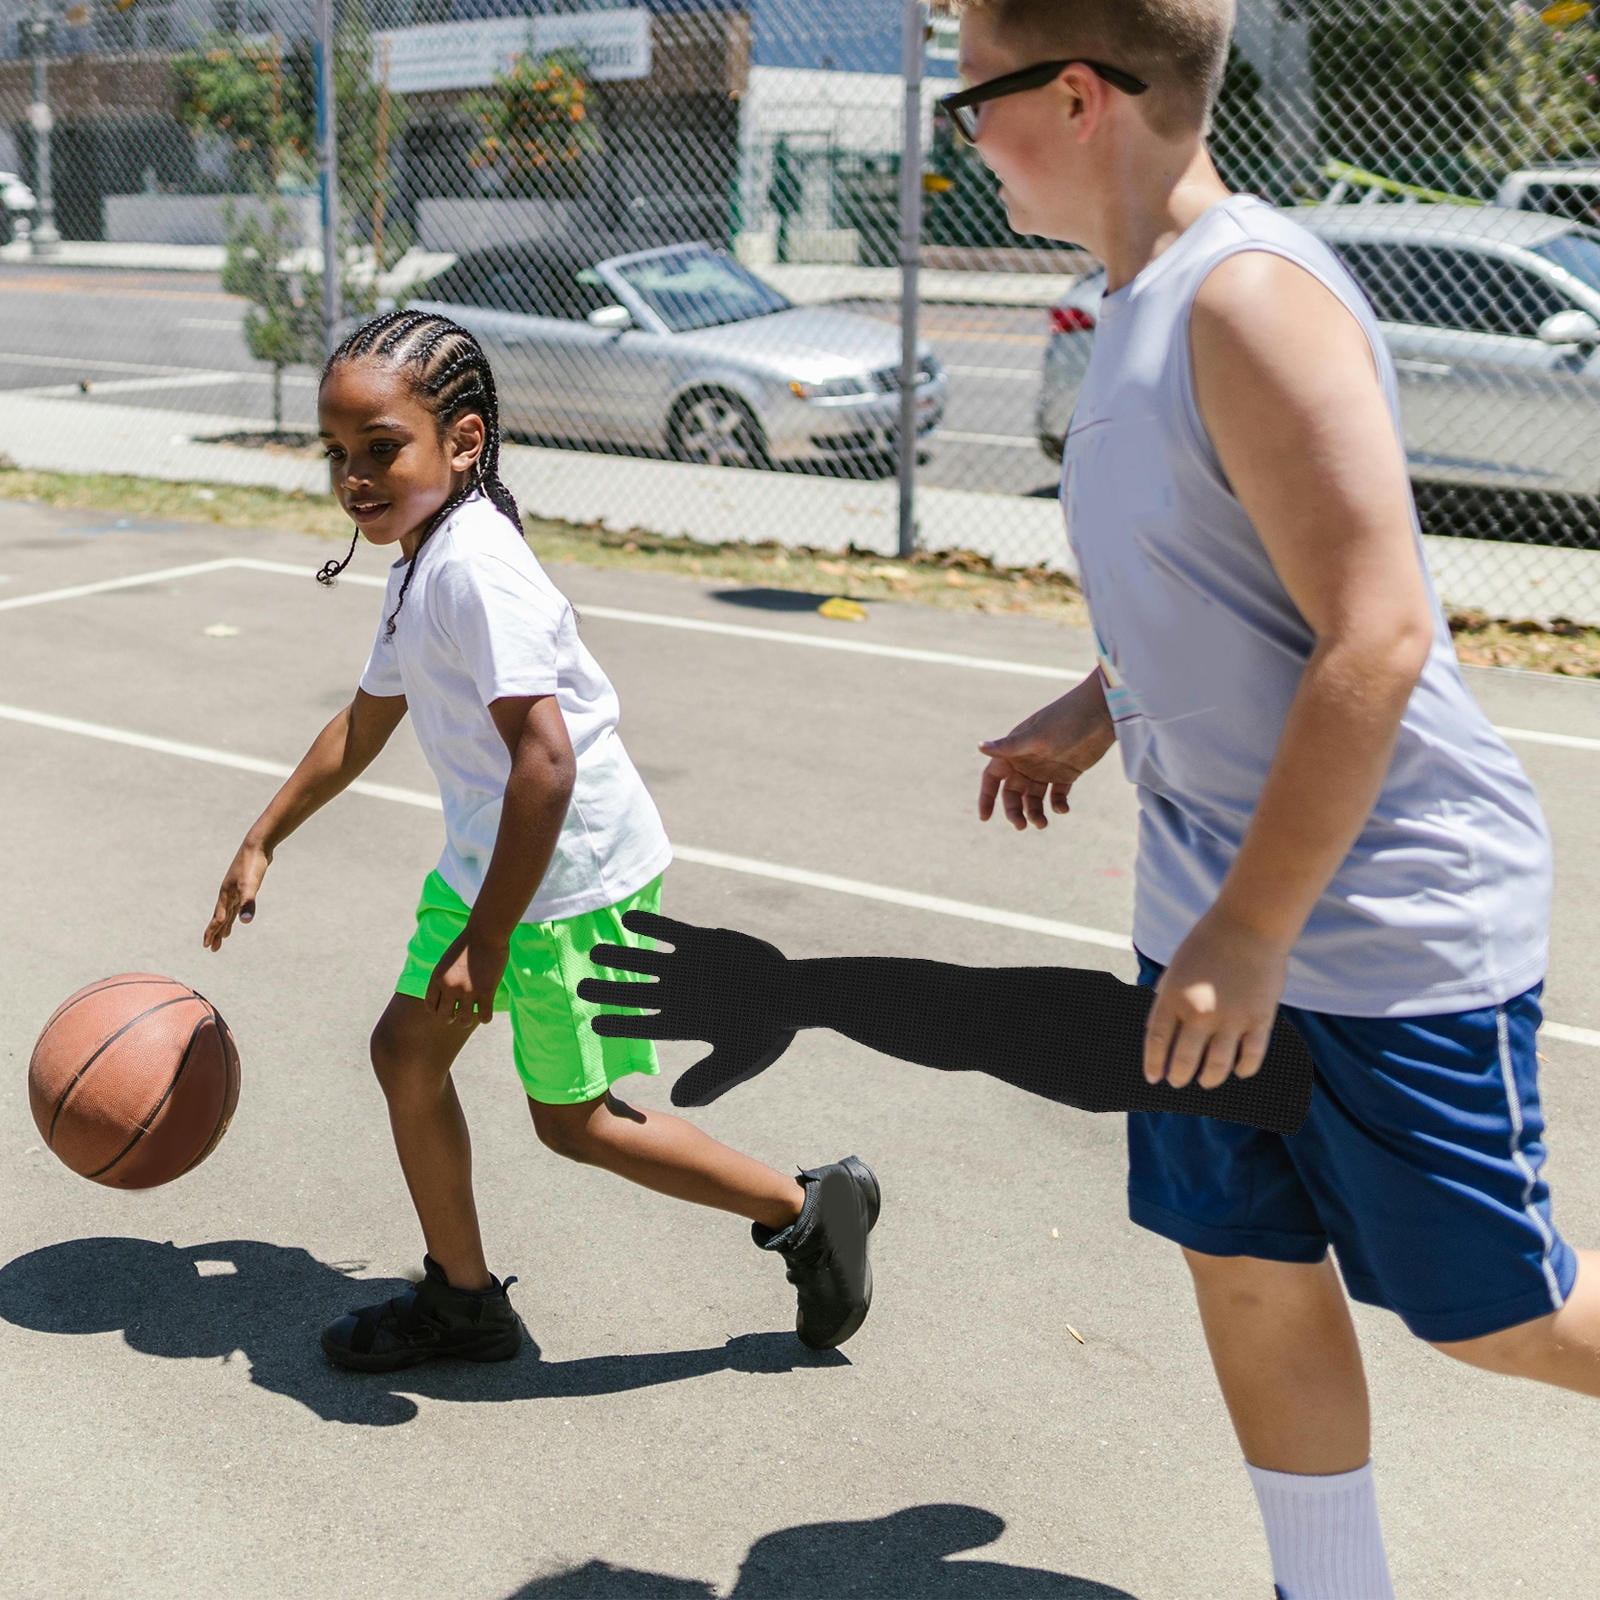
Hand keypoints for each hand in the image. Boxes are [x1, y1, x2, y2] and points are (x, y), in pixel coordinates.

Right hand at [203, 840, 270, 951]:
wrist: (258, 845)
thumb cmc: (253, 865)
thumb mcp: (251, 886)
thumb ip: (248, 903)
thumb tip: (245, 922)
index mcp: (226, 895)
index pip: (217, 919)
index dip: (212, 932)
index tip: (207, 946)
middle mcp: (228, 893)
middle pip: (220, 917)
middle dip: (216, 933)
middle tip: (213, 948)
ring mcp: (236, 889)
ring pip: (228, 911)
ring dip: (225, 923)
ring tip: (225, 936)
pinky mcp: (245, 885)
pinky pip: (237, 903)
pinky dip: (236, 911)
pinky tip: (239, 912)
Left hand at [425, 930, 508, 1025]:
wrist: (485, 932)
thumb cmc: (468, 944)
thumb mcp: (447, 961)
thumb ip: (443, 978)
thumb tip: (444, 995)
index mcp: (437, 978)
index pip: (430, 1007)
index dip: (439, 1010)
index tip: (448, 1007)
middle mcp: (449, 987)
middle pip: (445, 1017)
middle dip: (452, 1017)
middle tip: (461, 1011)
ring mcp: (468, 991)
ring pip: (464, 1021)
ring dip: (468, 1020)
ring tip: (474, 1013)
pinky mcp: (486, 991)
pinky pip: (484, 1017)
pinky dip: (485, 1017)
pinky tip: (487, 1010)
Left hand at [576, 912, 796, 1105]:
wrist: (795, 993)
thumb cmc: (768, 1029)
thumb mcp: (737, 1060)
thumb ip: (707, 1080)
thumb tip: (675, 1102)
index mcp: (684, 1023)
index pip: (642, 1025)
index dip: (618, 1023)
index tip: (593, 1024)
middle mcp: (681, 993)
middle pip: (635, 992)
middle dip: (608, 990)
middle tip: (580, 986)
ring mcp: (690, 966)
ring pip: (646, 960)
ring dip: (621, 956)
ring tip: (596, 951)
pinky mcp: (704, 941)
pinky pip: (670, 930)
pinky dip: (651, 925)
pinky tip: (628, 920)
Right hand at [978, 676, 1115, 830]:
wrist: (1101, 713)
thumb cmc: (1066, 719)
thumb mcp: (1037, 736)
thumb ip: (1009, 746)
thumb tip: (979, 746)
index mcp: (1014, 751)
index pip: (993, 777)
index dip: (986, 797)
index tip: (985, 818)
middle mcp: (1026, 761)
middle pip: (1012, 793)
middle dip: (1014, 811)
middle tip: (1022, 825)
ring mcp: (1046, 769)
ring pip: (1033, 798)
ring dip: (1034, 812)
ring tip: (1042, 823)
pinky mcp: (1066, 774)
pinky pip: (1056, 796)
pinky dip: (1057, 805)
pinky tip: (1063, 809)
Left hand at [1144, 910, 1291, 1089]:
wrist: (1249, 924)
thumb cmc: (1208, 943)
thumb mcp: (1176, 968)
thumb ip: (1168, 998)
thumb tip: (1159, 1031)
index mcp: (1173, 997)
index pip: (1157, 1043)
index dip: (1154, 1064)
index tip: (1154, 1079)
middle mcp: (1199, 1012)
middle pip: (1184, 1060)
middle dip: (1179, 1077)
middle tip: (1178, 1082)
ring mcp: (1231, 1018)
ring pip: (1217, 1066)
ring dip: (1209, 1079)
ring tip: (1205, 1081)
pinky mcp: (1259, 1019)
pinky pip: (1251, 1057)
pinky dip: (1243, 1069)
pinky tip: (1238, 1071)